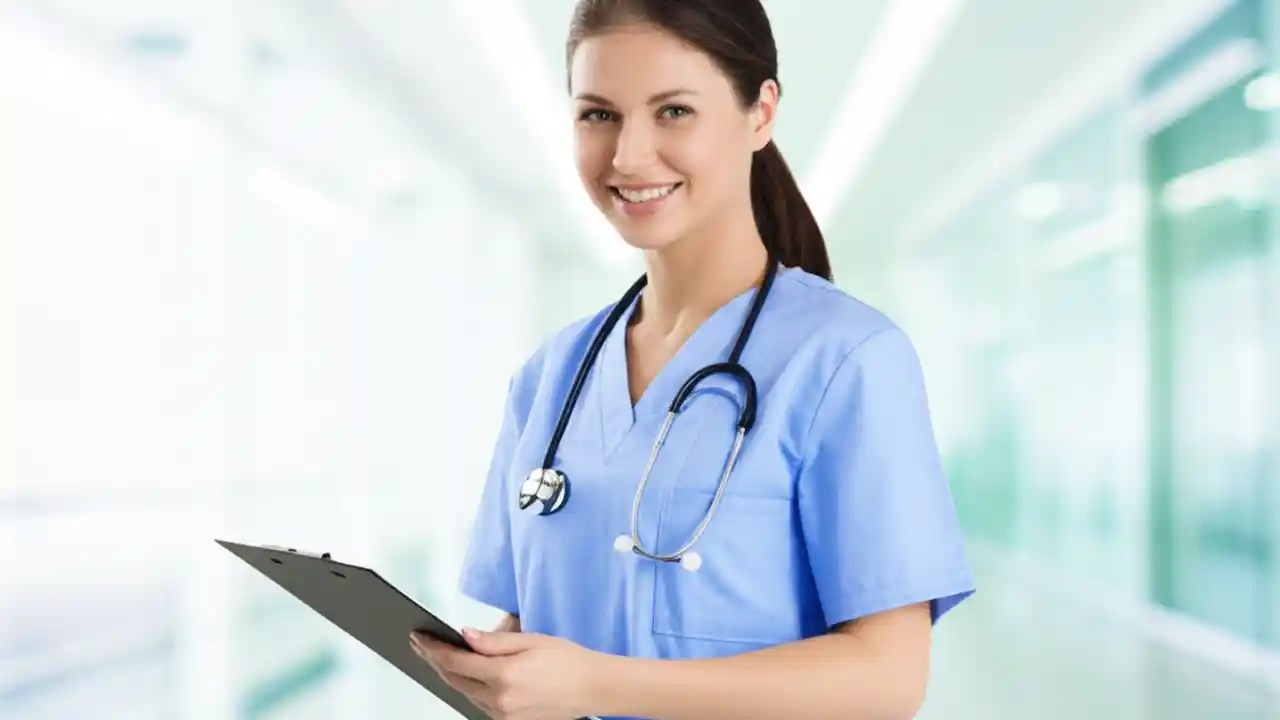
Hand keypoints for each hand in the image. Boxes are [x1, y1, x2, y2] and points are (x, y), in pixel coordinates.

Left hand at [410, 626, 604, 719]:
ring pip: (466, 694)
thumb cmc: (568, 660)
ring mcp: (504, 715)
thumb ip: (494, 641)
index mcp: (504, 675)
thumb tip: (464, 636)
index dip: (433, 649)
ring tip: (438, 657)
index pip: (456, 662)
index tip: (418, 637)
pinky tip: (465, 676)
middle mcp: (500, 700)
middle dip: (435, 661)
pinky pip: (481, 704)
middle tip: (421, 644)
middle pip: (455, 681)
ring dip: (450, 675)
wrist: (594, 688)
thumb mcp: (531, 640)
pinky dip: (469, 688)